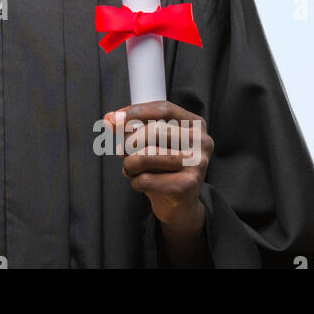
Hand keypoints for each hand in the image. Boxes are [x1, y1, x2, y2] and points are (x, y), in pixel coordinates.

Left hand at [103, 101, 211, 242]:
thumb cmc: (164, 168)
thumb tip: (111, 119)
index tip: (114, 119)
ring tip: (129, 168)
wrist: (180, 204)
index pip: (164, 109)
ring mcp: (198, 163)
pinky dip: (134, 182)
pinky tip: (140, 183)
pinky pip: (146, 179)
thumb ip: (131, 128)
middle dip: (129, 142)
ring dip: (129, 164)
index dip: (136, 112)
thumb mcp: (151, 143)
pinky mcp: (188, 185)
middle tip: (120, 151)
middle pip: (154, 130)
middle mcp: (202, 141)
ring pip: (146, 155)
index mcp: (195, 124)